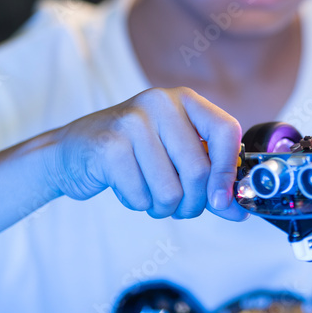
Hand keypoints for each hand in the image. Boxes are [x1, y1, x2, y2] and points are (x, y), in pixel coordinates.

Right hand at [43, 87, 245, 220]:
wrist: (71, 152)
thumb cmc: (133, 155)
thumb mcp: (175, 157)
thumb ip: (210, 182)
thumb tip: (239, 212)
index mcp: (185, 100)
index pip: (226, 131)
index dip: (229, 171)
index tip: (223, 200)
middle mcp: (161, 103)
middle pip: (199, 171)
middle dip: (192, 203)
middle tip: (179, 207)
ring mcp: (133, 121)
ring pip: (171, 190)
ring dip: (163, 207)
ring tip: (150, 195)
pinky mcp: (109, 146)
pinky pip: (142, 196)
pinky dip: (138, 203)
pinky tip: (127, 187)